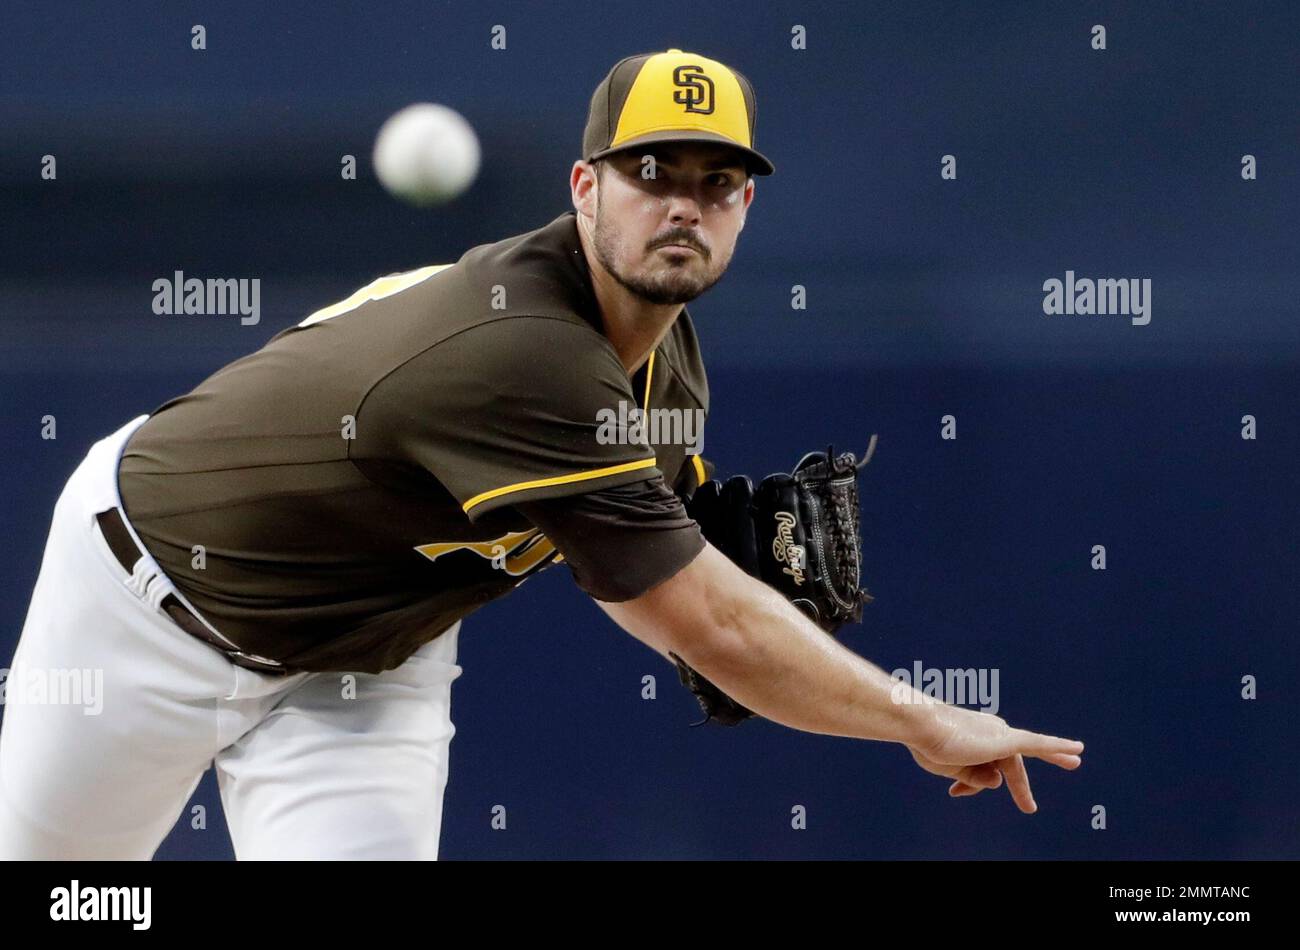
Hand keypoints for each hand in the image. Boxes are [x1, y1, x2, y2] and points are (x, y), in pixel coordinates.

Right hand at [908, 706, 1084, 813]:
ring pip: (1009, 769)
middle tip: (1030, 808)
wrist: (922, 726)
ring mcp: (1001, 734)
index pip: (986, 765)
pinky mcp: (1007, 740)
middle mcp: (993, 730)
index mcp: (978, 734)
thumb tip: (999, 782)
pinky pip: (1039, 744)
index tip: (955, 794)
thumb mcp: (951, 768)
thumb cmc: (929, 742)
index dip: (969, 784)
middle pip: (1004, 767)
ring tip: (1002, 792)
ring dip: (999, 784)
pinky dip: (1058, 747)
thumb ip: (976, 777)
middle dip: (1011, 788)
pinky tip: (1078, 750)